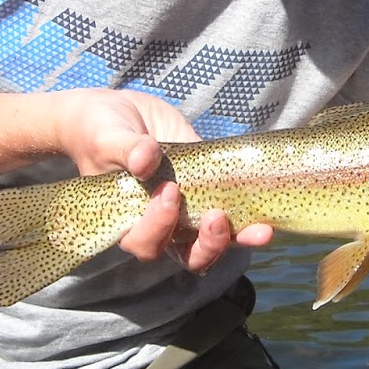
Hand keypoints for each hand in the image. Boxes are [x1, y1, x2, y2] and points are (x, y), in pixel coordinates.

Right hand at [58, 89, 273, 273]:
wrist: (115, 113)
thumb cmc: (99, 132)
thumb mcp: (107, 137)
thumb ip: (126, 150)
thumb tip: (146, 160)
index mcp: (130, 220)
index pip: (145, 242)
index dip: (159, 227)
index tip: (168, 192)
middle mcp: (162, 223)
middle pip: (187, 255)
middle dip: (208, 245)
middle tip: (218, 217)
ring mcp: (188, 208)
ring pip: (214, 241)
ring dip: (238, 239)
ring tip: (260, 229)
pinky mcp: (209, 186)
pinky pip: (233, 210)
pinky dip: (251, 215)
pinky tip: (269, 212)